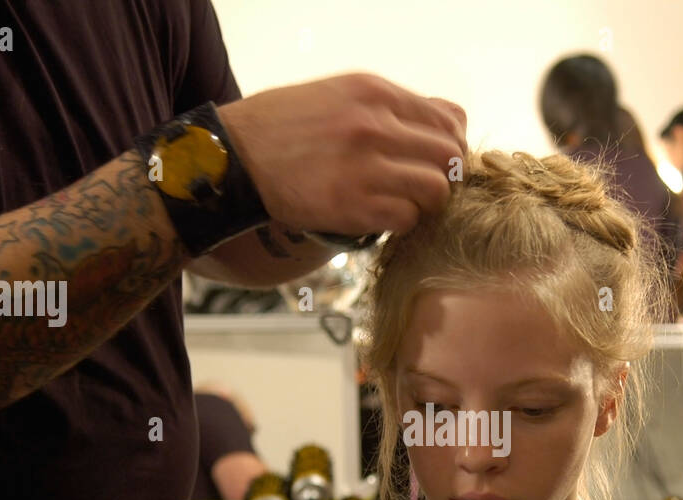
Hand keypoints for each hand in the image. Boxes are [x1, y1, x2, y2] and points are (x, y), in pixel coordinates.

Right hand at [218, 73, 466, 236]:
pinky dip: (400, 223)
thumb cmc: (282, 128)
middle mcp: (374, 125)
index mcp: (374, 92)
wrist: (232, 158)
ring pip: (436, 190)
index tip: (436, 160)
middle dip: (445, 175)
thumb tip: (440, 124)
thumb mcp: (337, 95)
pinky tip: (381, 216)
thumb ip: (387, 107)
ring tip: (402, 203)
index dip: (450, 144)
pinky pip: (406, 219)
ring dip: (425, 203)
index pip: (449, 118)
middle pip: (449, 156)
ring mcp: (365, 167)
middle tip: (423, 187)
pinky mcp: (352, 206)